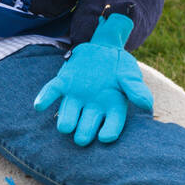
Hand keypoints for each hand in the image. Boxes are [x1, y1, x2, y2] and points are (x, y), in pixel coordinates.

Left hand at [33, 13, 152, 144]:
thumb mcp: (130, 74)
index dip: (108, 133)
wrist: (103, 47)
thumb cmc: (120, 66)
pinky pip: (51, 92)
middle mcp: (92, 108)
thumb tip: (146, 105)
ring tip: (65, 125)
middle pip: (86, 128)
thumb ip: (136, 89)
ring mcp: (76, 98)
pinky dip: (44, 99)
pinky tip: (39, 106)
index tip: (105, 137)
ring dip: (65, 121)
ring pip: (67, 116)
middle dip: (83, 133)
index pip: (111, 127)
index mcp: (112, 109)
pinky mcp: (63, 84)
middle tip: (81, 137)